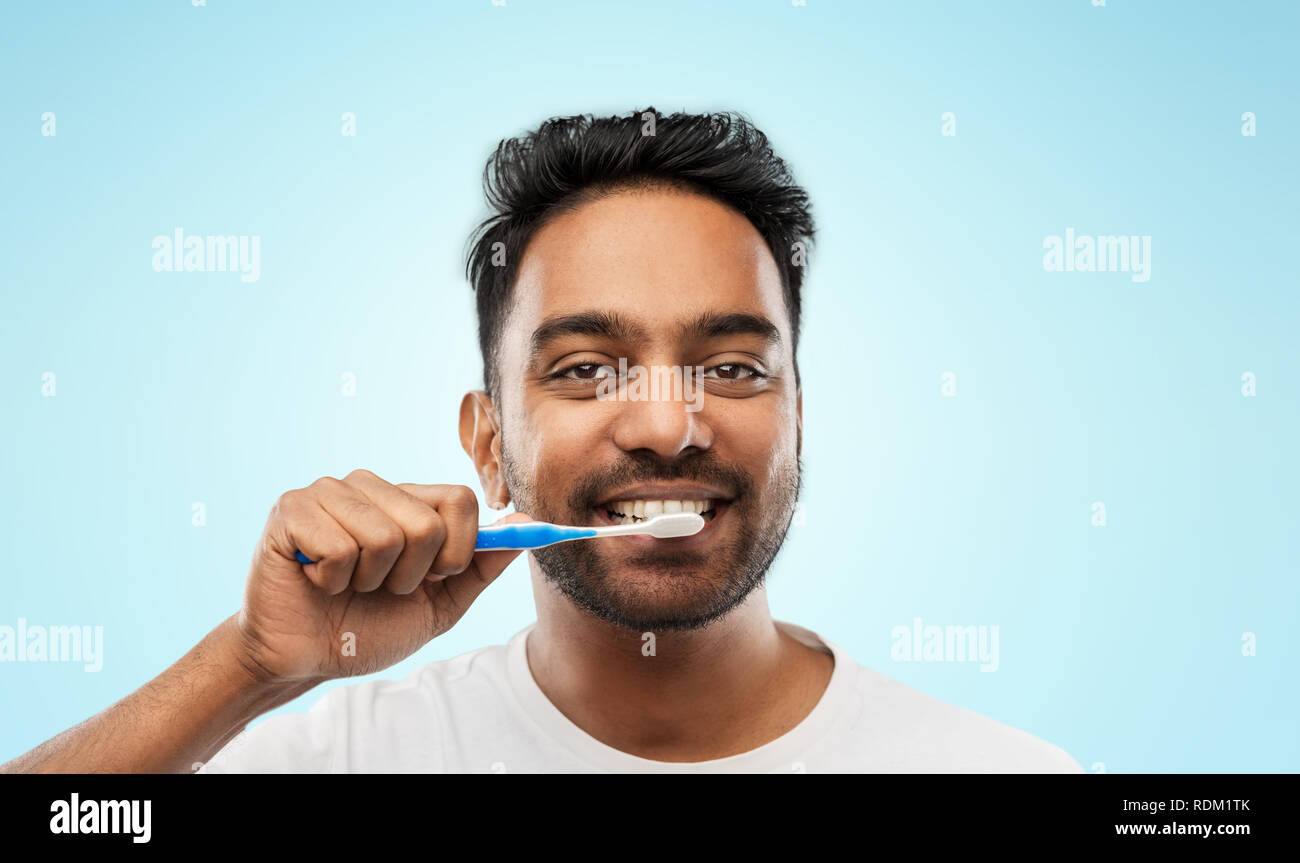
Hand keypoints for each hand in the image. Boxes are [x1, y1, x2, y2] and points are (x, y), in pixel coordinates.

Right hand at [233, 469, 529, 682]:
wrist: (303, 658)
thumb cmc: (366, 628)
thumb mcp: (440, 603)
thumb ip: (482, 565)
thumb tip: (528, 523)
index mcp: (408, 501)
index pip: (460, 499)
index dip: (457, 551)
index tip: (431, 578)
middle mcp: (371, 486)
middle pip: (427, 523)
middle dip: (410, 576)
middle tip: (377, 587)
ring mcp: (329, 492)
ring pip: (385, 536)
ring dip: (370, 580)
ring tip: (347, 584)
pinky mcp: (291, 509)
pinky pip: (338, 547)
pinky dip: (332, 580)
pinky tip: (317, 580)